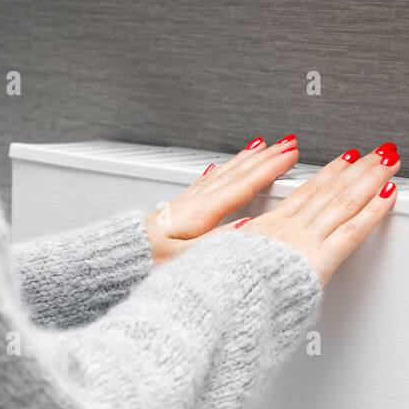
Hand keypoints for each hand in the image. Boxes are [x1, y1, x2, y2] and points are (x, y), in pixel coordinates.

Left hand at [144, 135, 300, 262]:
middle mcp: (193, 204)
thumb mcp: (185, 260)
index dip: (268, 170)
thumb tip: (247, 230)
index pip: (242, 186)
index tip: (289, 155)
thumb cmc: (145, 264)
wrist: (118, 261)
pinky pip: (205, 182)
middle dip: (264, 157)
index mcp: (199, 215)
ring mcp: (184, 204)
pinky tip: (220, 168)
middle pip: (235, 174)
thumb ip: (217, 244)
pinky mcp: (175, 210)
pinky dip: (219, 171)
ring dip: (244, 159)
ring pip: (222, 174)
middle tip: (286, 144)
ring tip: (261, 146)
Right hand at [233, 142, 399, 284]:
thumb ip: (239, 242)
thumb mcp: (222, 256)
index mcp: (268, 229)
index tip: (343, 160)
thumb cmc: (224, 287)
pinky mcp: (319, 260)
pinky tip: (389, 193)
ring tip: (387, 160)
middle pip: (330, 190)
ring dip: (369, 177)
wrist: (223, 300)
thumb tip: (243, 232)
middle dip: (356, 168)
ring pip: (344, 201)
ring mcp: (306, 241)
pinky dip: (373, 209)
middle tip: (376, 153)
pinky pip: (353, 230)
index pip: (306, 193)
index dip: (328, 174)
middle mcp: (290, 229)